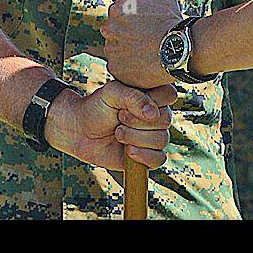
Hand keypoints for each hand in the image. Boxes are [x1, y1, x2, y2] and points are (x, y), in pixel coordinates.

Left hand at [44, 82, 176, 170]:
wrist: (82, 131)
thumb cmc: (98, 107)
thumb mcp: (112, 93)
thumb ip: (133, 97)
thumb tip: (153, 114)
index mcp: (152, 95)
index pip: (170, 95)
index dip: (153, 100)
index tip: (130, 103)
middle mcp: (157, 115)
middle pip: (166, 119)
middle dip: (138, 121)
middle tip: (119, 118)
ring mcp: (154, 136)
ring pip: (162, 139)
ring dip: (136, 137)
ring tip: (118, 133)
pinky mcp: (149, 155)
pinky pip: (159, 159)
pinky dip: (143, 156)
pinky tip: (128, 151)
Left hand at [101, 0, 182, 88]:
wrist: (178, 50)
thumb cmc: (172, 23)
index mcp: (117, 9)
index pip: (116, 12)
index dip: (127, 19)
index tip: (136, 25)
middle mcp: (109, 28)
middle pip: (111, 31)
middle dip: (123, 35)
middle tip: (139, 40)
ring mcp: (111, 49)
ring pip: (114, 50)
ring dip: (124, 51)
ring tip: (143, 54)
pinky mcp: (115, 68)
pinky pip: (118, 67)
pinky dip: (127, 68)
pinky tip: (141, 65)